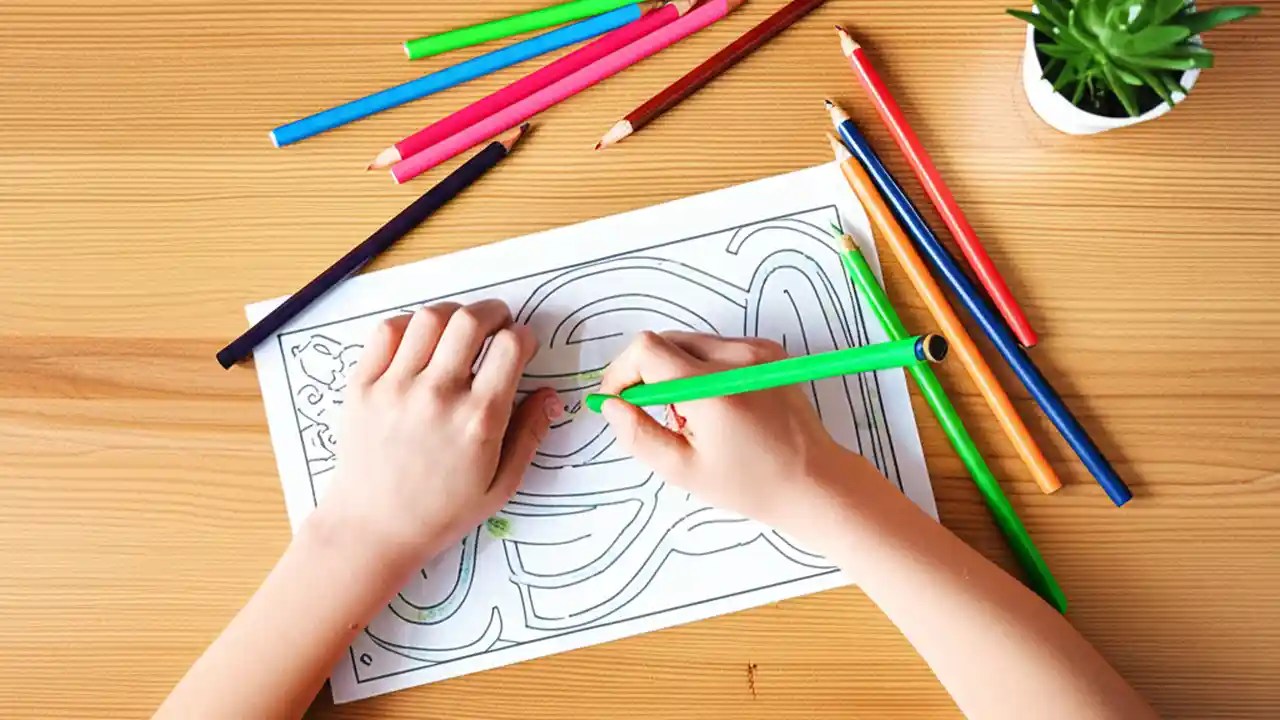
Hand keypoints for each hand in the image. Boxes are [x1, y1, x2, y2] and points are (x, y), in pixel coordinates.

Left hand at [315, 299, 561, 567]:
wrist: (373, 529)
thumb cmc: (442, 512)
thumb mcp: (501, 484)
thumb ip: (529, 434)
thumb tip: (551, 395)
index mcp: (479, 421)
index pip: (510, 346)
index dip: (524, 336)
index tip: (522, 345)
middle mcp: (438, 396)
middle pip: (471, 320)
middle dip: (493, 313)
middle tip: (497, 324)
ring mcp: (396, 388)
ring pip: (430, 318)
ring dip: (453, 313)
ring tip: (459, 329)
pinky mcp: (363, 386)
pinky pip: (387, 331)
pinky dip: (410, 324)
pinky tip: (421, 339)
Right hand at [598, 331, 886, 538]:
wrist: (814, 481)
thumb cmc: (749, 484)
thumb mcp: (683, 470)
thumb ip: (638, 435)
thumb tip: (610, 406)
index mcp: (711, 387)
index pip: (646, 349)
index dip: (621, 371)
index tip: (618, 401)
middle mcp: (735, 357)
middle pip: (666, 341)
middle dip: (645, 373)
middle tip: (650, 413)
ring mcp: (756, 350)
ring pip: (690, 343)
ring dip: (673, 371)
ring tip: (688, 416)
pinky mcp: (769, 351)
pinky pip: (717, 347)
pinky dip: (701, 369)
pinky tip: (714, 406)